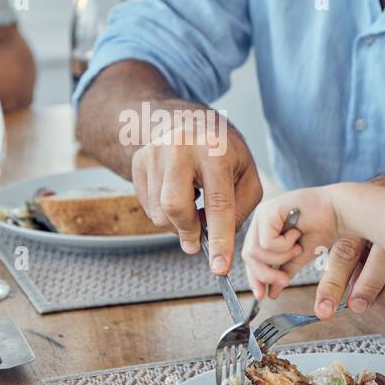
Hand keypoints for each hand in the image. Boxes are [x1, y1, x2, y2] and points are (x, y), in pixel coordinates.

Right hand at [130, 107, 261, 274]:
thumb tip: (220, 238)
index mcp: (214, 150)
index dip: (219, 239)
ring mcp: (154, 153)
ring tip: (191, 206)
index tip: (219, 267)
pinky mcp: (138, 162)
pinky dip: (164, 213)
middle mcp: (180, 148)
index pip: (217, 203)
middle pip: (175, 207)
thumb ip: (241, 207)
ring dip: (177, 223)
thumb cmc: (221, 148)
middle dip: (188, 231)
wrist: (185, 117)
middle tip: (198, 240)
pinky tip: (177, 195)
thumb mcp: (246, 170)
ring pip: (159, 212)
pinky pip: (147, 206)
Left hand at [243, 186, 342, 300]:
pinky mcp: (268, 210)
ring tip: (297, 248)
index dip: (254, 277)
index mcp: (264, 228)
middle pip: (248, 255)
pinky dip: (283, 245)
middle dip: (266, 273)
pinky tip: (296, 235)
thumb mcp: (298, 257)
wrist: (338, 213)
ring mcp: (263, 213)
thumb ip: (283, 272)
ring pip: (255, 250)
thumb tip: (272, 292)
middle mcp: (260, 219)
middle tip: (284, 279)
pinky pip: (266, 242)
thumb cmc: (322, 228)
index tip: (263, 296)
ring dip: (279, 257)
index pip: (250, 256)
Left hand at [315, 170, 384, 316]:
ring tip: (379, 299)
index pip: (345, 253)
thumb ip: (340, 258)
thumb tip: (325, 297)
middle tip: (357, 306)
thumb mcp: (349, 227)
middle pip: (383, 257)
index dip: (333, 285)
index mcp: (362, 218)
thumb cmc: (373, 216)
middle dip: (369, 287)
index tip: (324, 311)